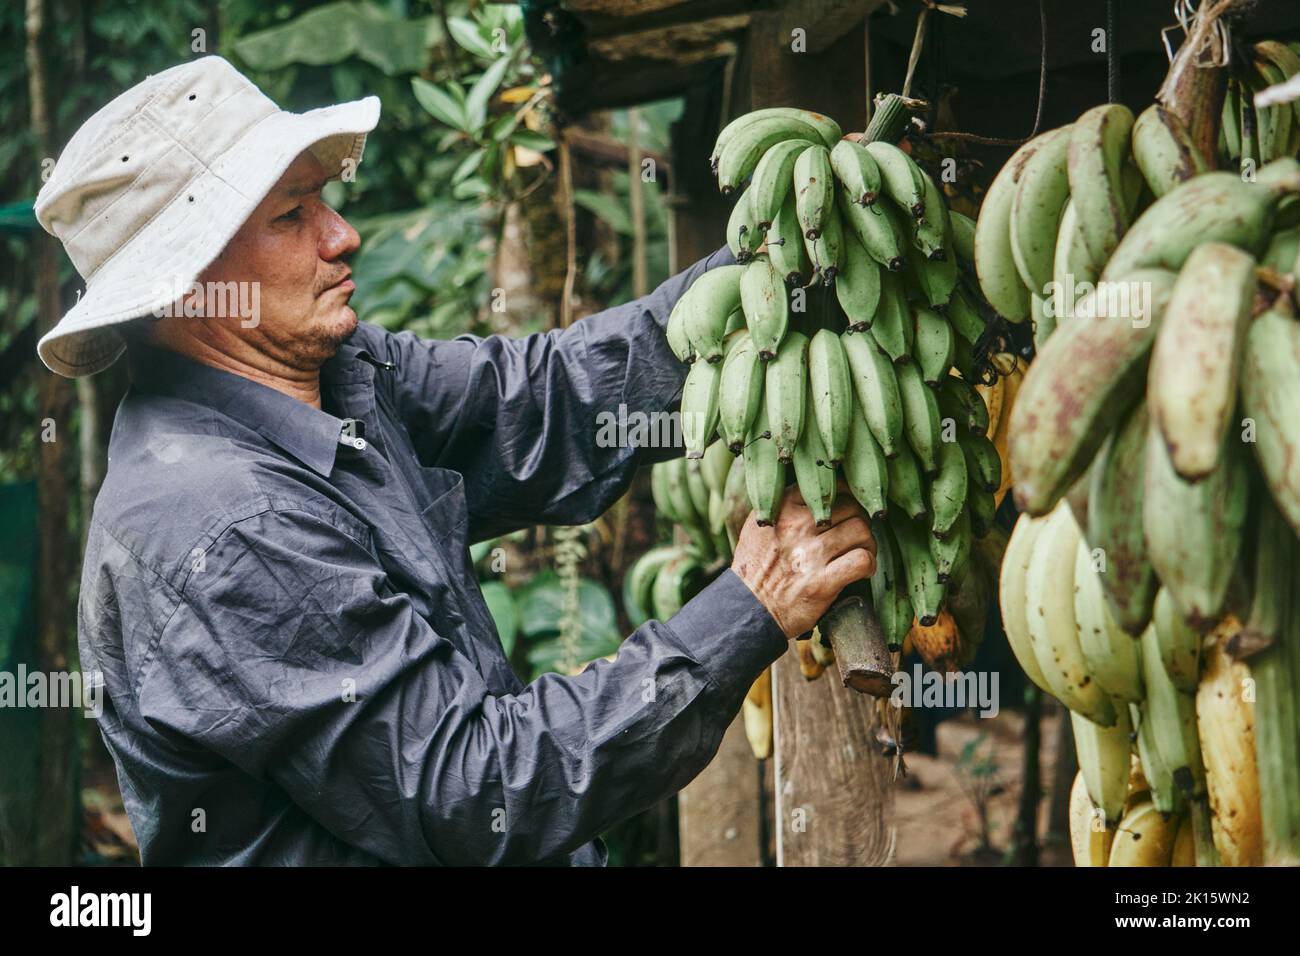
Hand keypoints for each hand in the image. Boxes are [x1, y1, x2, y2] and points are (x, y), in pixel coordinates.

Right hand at [730, 485, 876, 639]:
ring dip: (868, 543)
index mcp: (783, 506)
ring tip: (860, 552)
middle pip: (852, 507)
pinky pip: (862, 560)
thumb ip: (782, 503)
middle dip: (860, 522)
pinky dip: (869, 564)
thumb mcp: (759, 524)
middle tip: (856, 537)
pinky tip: (862, 570)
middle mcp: (797, 526)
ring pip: (861, 530)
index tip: (846, 512)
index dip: (847, 498)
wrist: (747, 608)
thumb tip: (813, 487)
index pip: (831, 487)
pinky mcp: (823, 582)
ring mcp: (811, 555)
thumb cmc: (756, 566)